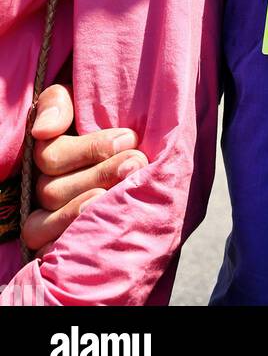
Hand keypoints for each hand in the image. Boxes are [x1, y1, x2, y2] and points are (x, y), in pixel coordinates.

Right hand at [21, 84, 148, 256]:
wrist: (134, 152)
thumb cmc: (103, 121)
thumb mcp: (79, 101)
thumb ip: (58, 104)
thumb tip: (43, 131)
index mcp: (48, 154)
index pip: (51, 157)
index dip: (90, 149)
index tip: (129, 138)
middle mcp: (43, 188)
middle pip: (54, 191)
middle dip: (100, 174)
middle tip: (136, 163)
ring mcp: (46, 220)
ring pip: (47, 225)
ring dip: (86, 209)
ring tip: (119, 194)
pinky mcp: (57, 245)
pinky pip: (48, 254)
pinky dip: (70, 245)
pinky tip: (98, 233)